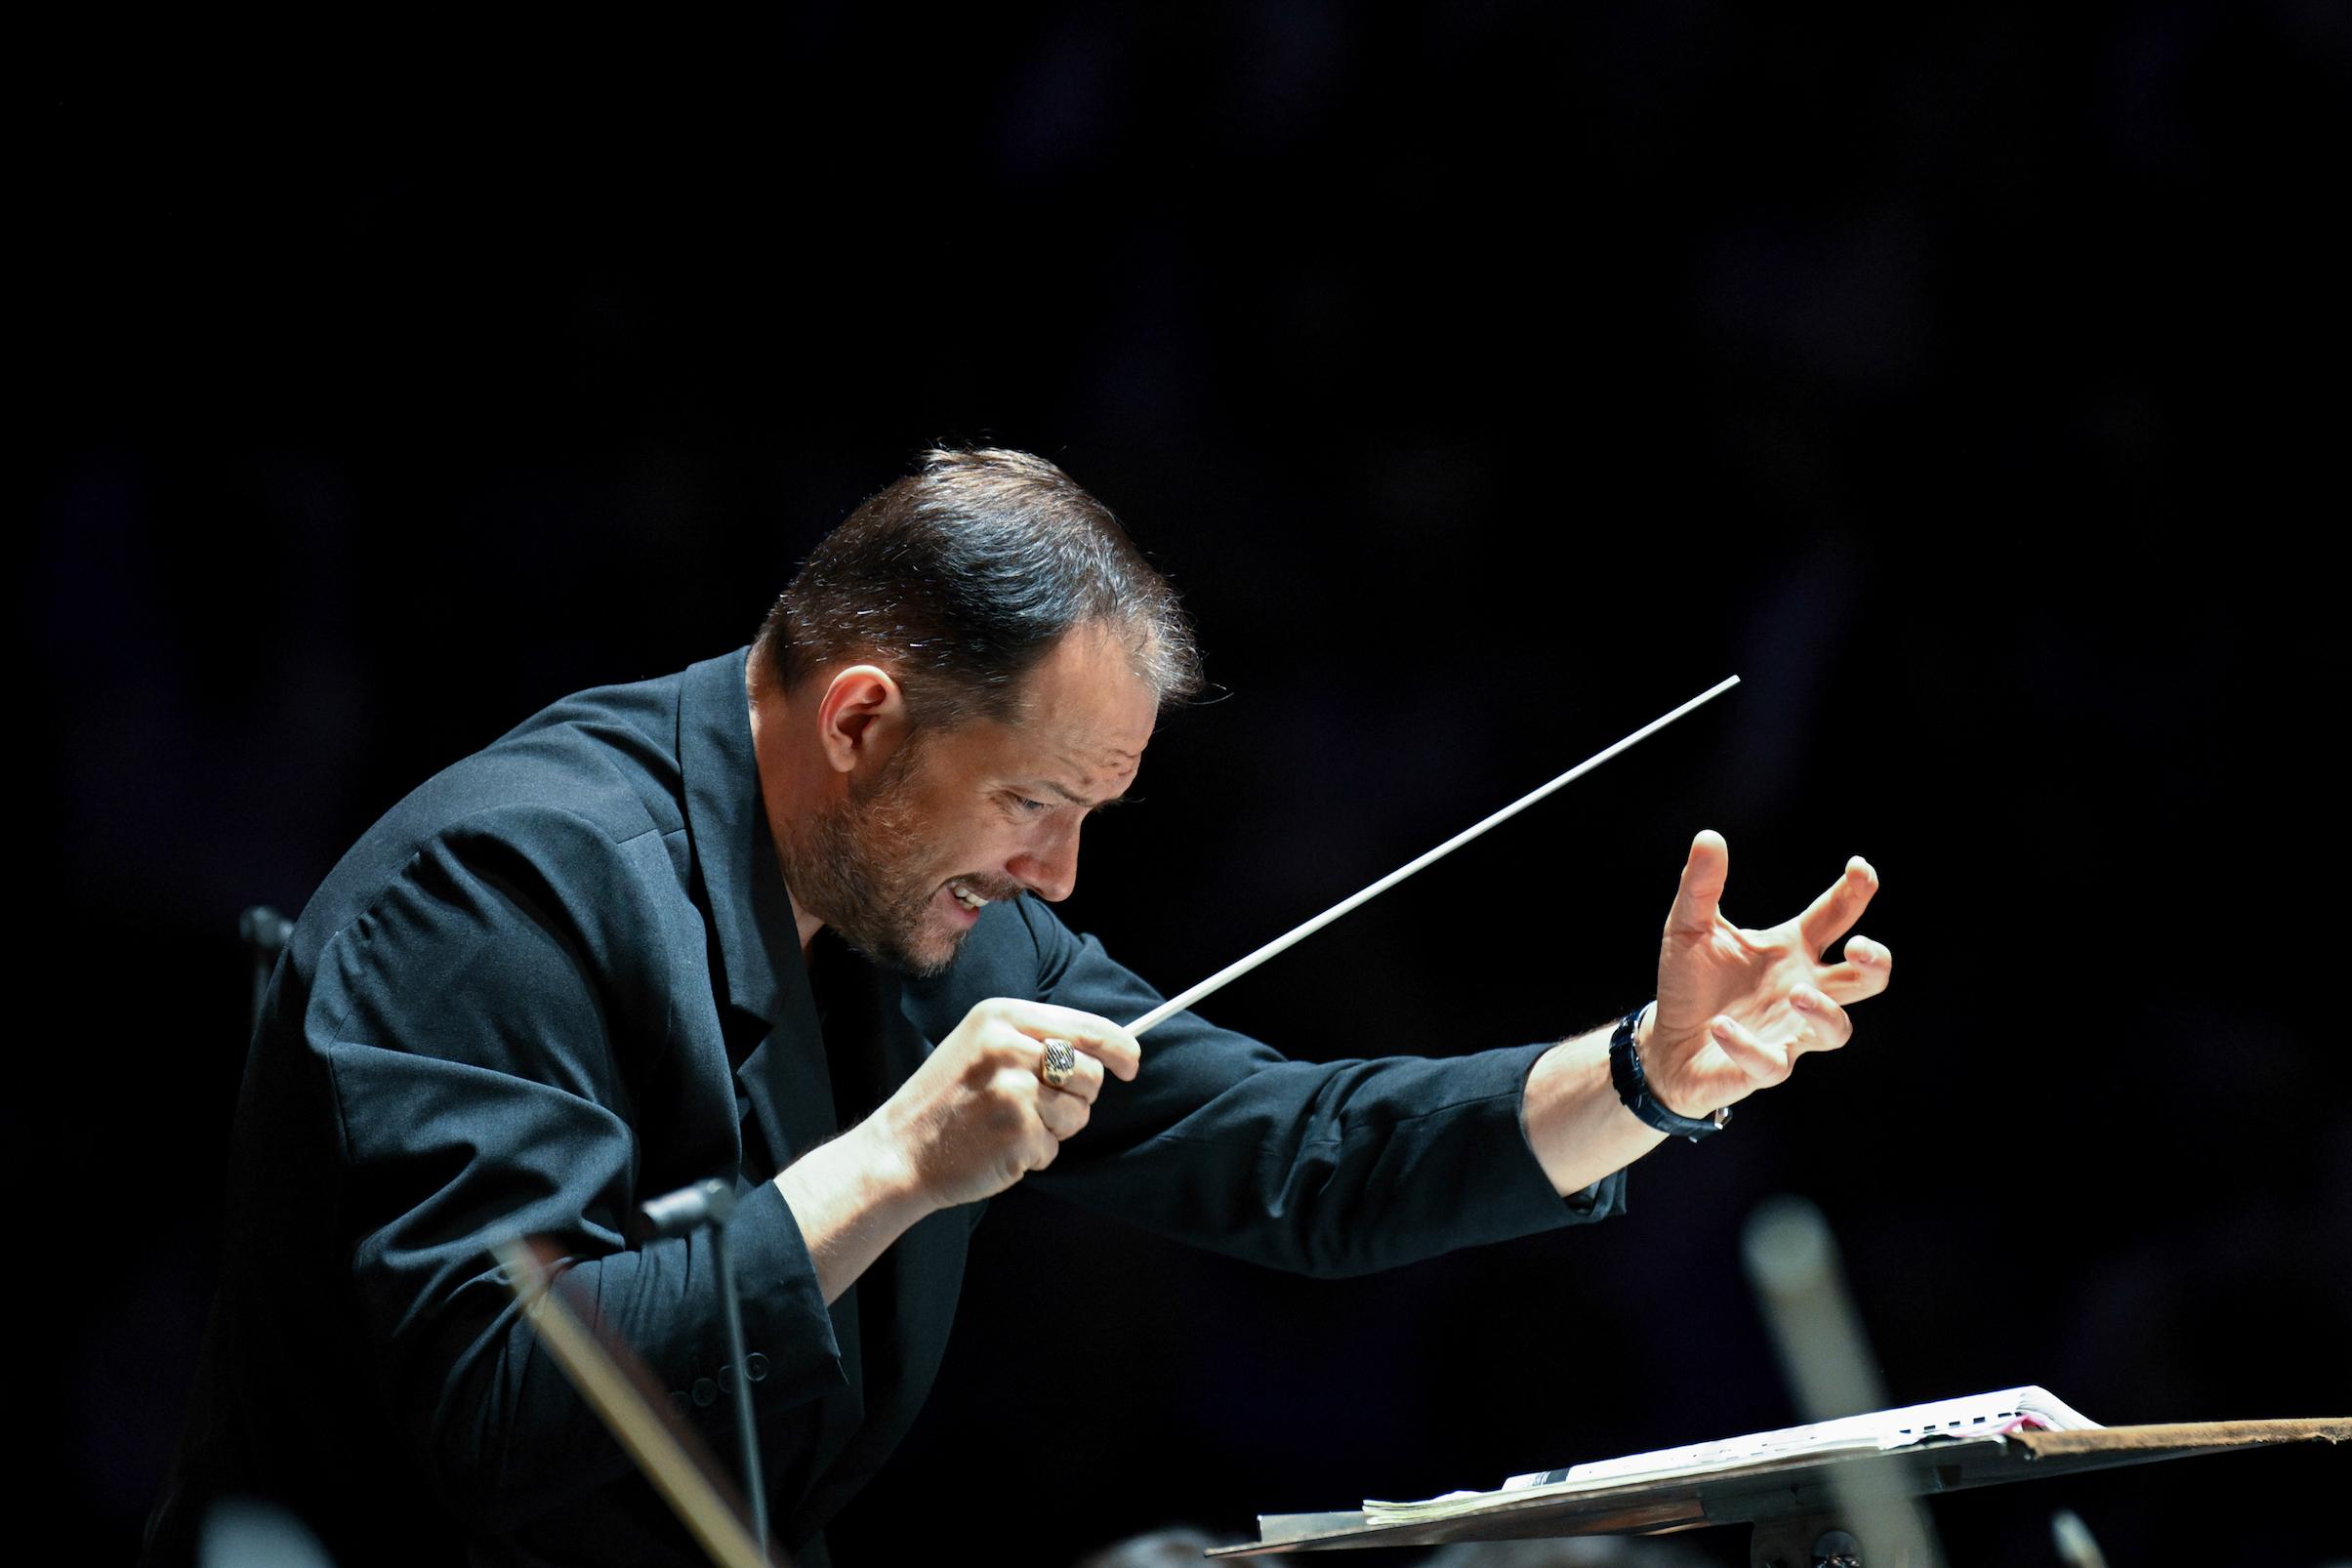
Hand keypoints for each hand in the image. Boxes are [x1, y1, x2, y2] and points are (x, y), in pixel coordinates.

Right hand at [876, 997, 1141, 1210]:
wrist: (899, 1151)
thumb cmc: (945, 1100)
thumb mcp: (980, 1046)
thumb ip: (1033, 1040)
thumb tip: (1104, 1050)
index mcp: (1001, 1017)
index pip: (1084, 1027)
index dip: (1118, 1047)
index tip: (1131, 1063)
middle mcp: (1009, 1048)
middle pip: (1090, 1073)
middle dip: (1079, 1096)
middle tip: (1042, 1107)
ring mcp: (1014, 1091)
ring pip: (1078, 1113)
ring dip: (1056, 1129)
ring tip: (1012, 1126)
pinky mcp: (1018, 1133)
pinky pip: (1055, 1147)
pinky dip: (1035, 1154)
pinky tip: (1000, 1147)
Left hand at [1642, 830, 1890, 1117]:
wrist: (1666, 1041)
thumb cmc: (1689, 982)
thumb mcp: (1687, 926)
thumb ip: (1701, 886)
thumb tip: (1708, 837)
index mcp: (1792, 948)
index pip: (1836, 916)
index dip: (1856, 892)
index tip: (1860, 869)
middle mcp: (1802, 988)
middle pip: (1866, 979)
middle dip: (1874, 963)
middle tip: (1860, 948)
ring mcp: (1789, 1031)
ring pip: (1836, 1029)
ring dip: (1824, 1012)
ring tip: (1796, 993)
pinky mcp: (1764, 1067)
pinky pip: (1771, 1062)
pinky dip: (1748, 1045)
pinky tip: (1722, 1026)